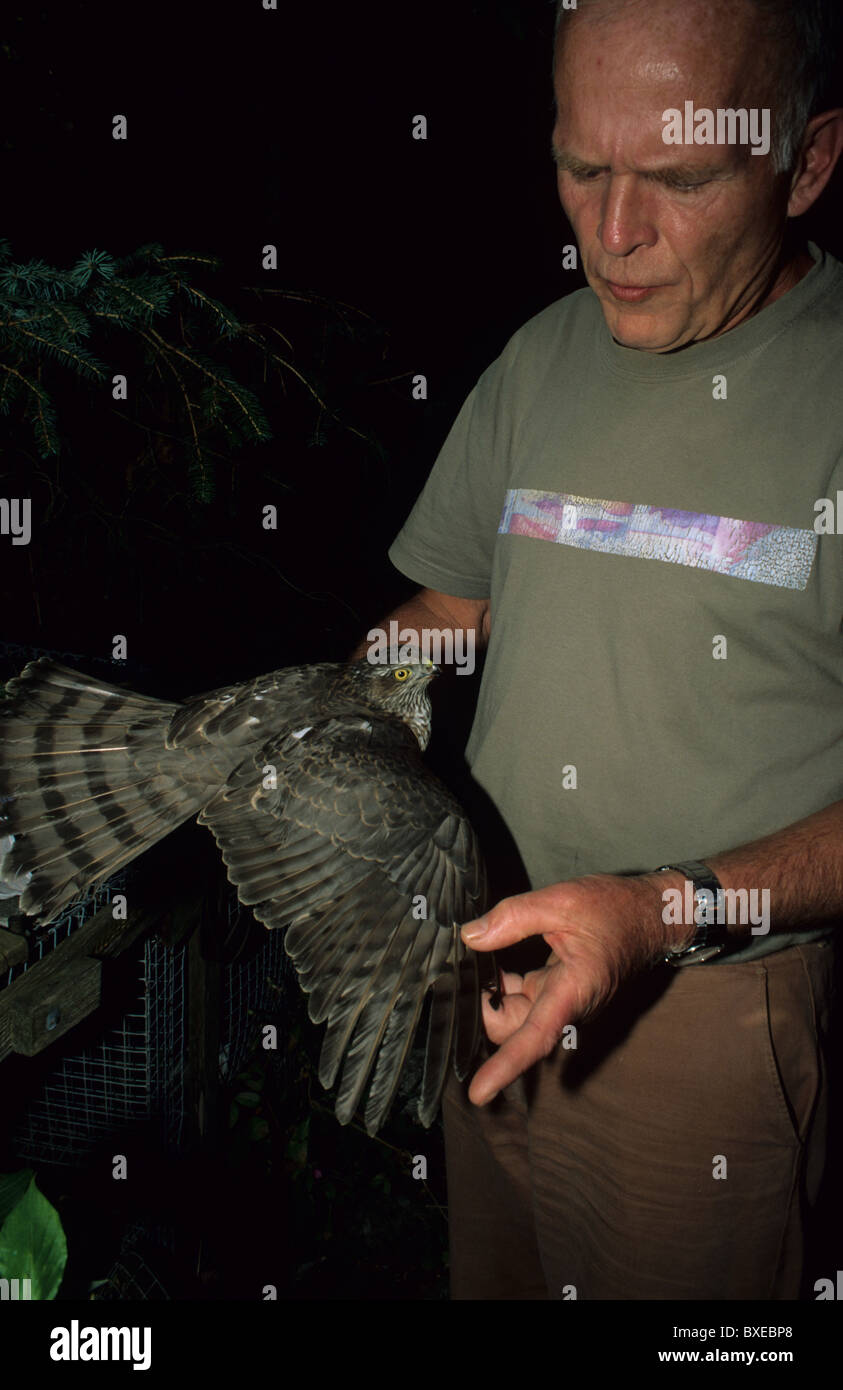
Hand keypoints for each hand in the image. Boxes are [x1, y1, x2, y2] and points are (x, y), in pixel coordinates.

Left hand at [460, 872, 683, 1104]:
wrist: (650, 915)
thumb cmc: (615, 909)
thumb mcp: (561, 902)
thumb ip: (514, 917)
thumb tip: (472, 937)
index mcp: (574, 990)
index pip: (536, 1038)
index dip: (505, 1067)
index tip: (480, 1092)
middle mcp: (568, 1005)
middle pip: (516, 1031)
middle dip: (486, 1013)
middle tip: (463, 976)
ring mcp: (561, 1001)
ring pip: (516, 1018)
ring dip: (492, 1000)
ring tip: (475, 966)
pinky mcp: (556, 991)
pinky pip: (522, 1002)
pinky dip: (502, 988)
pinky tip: (492, 964)